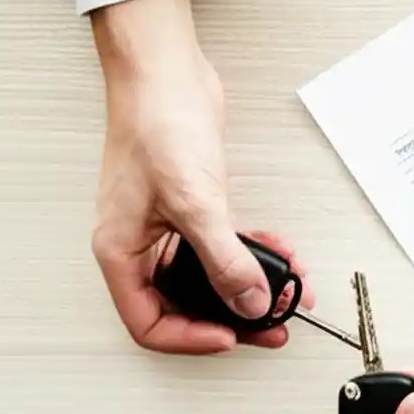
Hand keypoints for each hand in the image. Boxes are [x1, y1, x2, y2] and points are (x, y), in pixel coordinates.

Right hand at [88, 0, 308, 352]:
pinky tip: (282, 252)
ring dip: (253, 285)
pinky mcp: (194, 210)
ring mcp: (167, 229)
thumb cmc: (157, 125)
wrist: (166, 75)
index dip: (192, 338)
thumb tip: (250, 303)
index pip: (150, 323)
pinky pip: (224, 248)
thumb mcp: (195, 202)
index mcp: (122, 253)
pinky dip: (254, 253)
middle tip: (275, 325)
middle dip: (235, 316)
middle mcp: (140, 246)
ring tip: (291, 289)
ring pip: (211, 278)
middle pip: (185, 306)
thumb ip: (225, 260)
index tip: (233, 337)